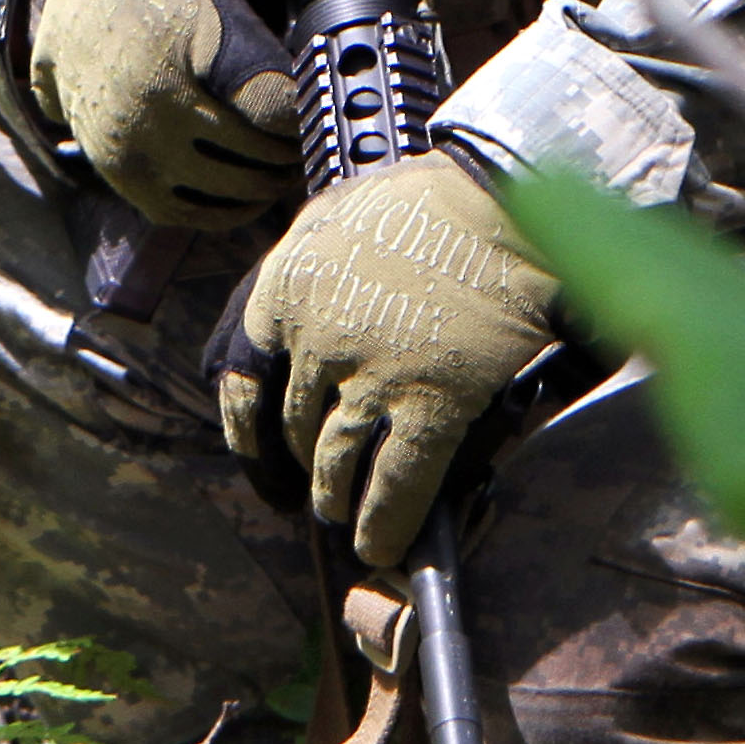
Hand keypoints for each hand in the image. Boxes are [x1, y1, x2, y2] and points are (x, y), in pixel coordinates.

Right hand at [28, 0, 337, 228]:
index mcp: (183, 39)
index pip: (275, 105)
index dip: (311, 100)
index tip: (320, 79)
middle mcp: (153, 104)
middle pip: (263, 155)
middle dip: (297, 138)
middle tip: (309, 112)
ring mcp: (135, 148)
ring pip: (238, 191)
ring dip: (272, 172)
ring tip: (283, 139)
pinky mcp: (125, 177)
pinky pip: (200, 212)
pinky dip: (236, 200)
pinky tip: (248, 167)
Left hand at [216, 148, 558, 565]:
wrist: (503, 198)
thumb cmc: (428, 200)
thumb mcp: (336, 219)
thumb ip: (307, 275)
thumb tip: (296, 329)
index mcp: (283, 290)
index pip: (241, 379)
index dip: (249, 431)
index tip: (261, 458)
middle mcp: (314, 340)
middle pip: (297, 427)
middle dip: (307, 466)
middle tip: (322, 487)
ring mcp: (370, 376)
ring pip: (337, 464)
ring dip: (339, 501)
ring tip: (348, 521)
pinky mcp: (429, 403)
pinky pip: (396, 483)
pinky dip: (386, 522)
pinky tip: (383, 545)